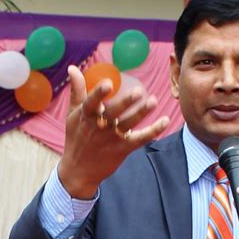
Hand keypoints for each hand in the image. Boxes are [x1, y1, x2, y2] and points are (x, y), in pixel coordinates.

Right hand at [58, 65, 169, 197]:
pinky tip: (165, 121)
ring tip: (153, 102)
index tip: (108, 83)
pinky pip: (140, 139)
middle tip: (138, 91)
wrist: (79, 170)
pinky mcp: (122, 149)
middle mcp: (99, 127)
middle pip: (113, 113)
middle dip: (125, 103)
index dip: (99, 93)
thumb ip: (77, 91)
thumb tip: (73, 67)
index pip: (91, 103)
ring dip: (141, 113)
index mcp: (85, 116)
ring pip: (128, 125)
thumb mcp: (73, 115)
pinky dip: (153, 131)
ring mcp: (111, 139)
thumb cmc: (76, 138)